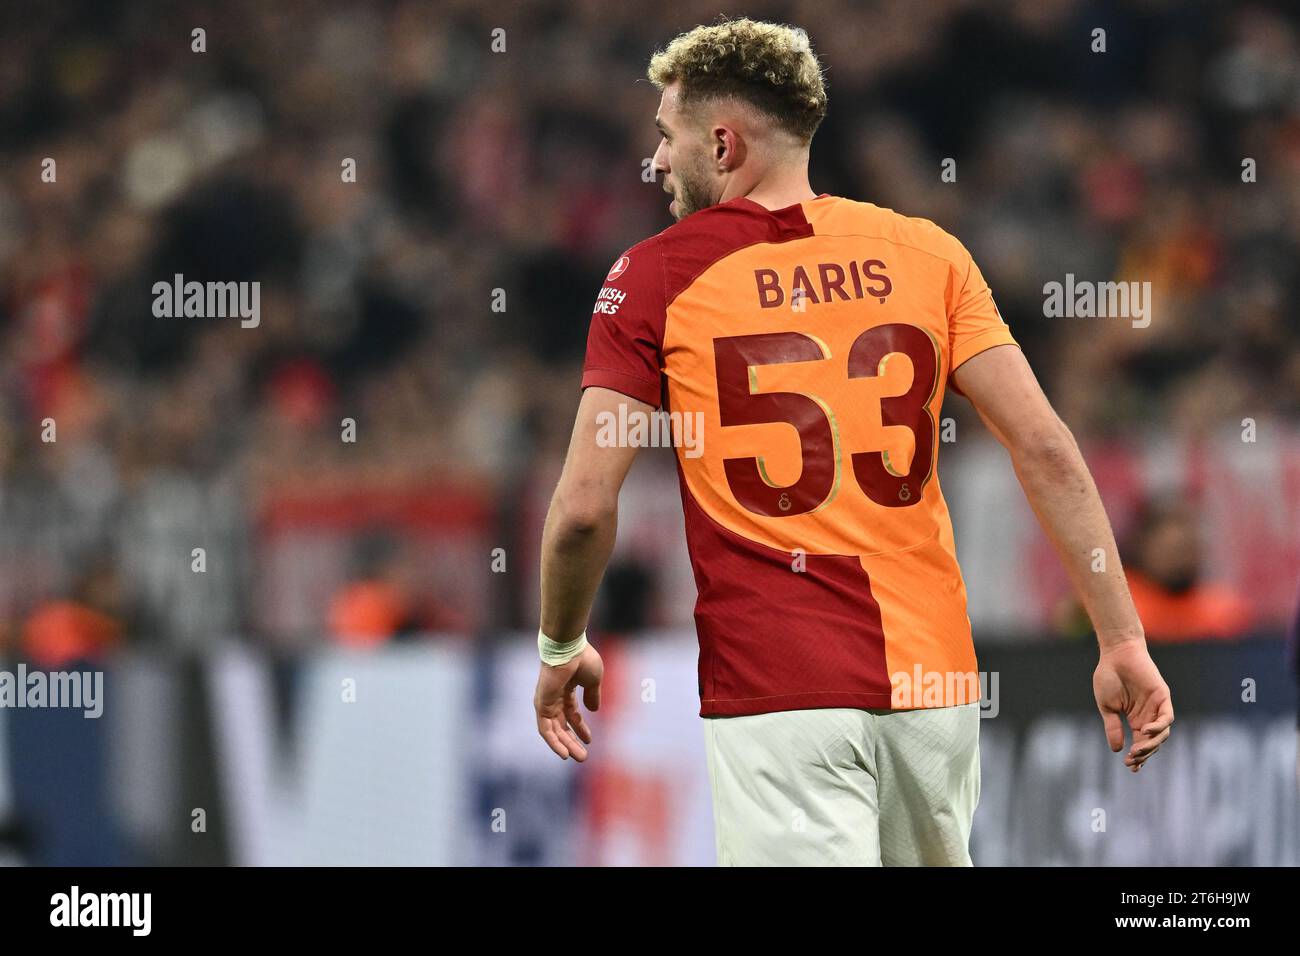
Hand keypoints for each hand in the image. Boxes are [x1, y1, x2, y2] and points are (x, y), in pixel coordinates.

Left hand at [534, 643, 603, 760]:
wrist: (568, 648)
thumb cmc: (582, 659)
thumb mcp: (593, 681)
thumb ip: (593, 695)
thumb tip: (594, 710)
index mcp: (566, 689)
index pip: (572, 714)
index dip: (580, 728)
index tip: (589, 740)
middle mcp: (554, 697)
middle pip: (561, 725)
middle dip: (572, 741)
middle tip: (582, 757)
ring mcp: (546, 702)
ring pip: (553, 730)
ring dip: (564, 745)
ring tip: (576, 757)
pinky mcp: (541, 705)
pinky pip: (545, 729)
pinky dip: (553, 742)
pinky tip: (563, 753)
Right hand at [1093, 639, 1173, 771]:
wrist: (1116, 654)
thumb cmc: (1108, 676)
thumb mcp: (1107, 707)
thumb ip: (1113, 727)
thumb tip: (1117, 749)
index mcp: (1135, 719)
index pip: (1141, 743)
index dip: (1138, 757)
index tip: (1130, 767)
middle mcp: (1149, 716)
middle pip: (1153, 742)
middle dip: (1143, 754)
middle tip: (1132, 761)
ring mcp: (1157, 707)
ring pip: (1162, 734)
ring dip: (1151, 744)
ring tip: (1137, 750)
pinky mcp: (1163, 697)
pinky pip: (1167, 717)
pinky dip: (1158, 727)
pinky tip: (1144, 730)